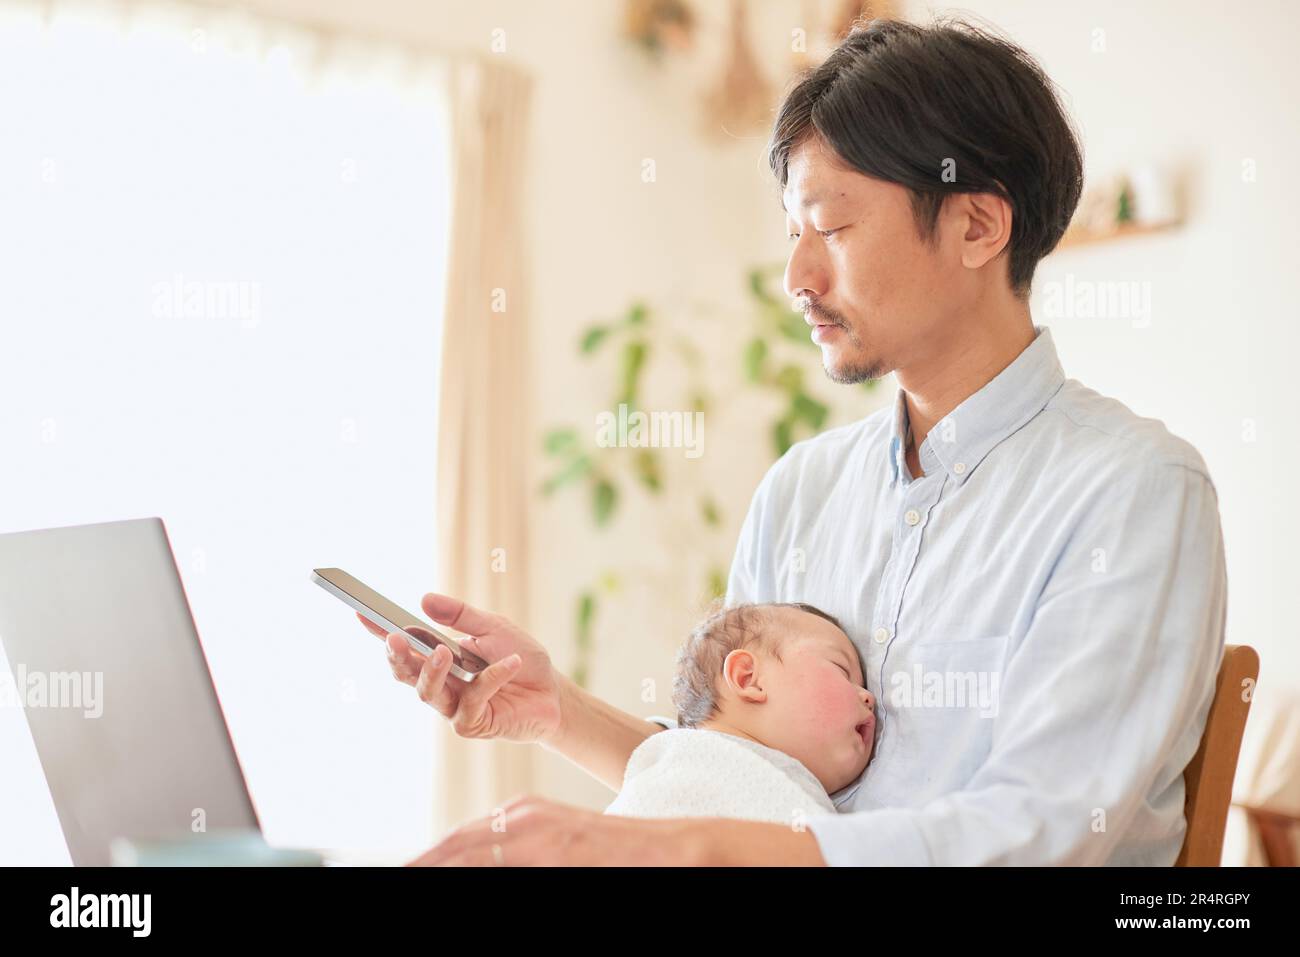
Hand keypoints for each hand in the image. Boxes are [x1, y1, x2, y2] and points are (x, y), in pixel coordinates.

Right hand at [356, 594, 562, 743]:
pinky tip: (510, 662)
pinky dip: (491, 678)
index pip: (405, 646)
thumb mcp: (494, 627)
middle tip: (395, 638)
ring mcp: (453, 706)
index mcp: (439, 657)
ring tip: (443, 651)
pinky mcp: (473, 724)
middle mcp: (441, 683)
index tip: (362, 614)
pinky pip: (473, 701)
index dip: (380, 633)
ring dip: (433, 671)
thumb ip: (461, 615)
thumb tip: (423, 600)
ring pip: (429, 692)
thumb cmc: (521, 658)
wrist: (554, 692)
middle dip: (398, 656)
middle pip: (406, 674)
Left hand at [405, 795, 703, 865]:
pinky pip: (498, 863)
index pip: (461, 839)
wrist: (665, 848)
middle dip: (425, 861)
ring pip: (471, 854)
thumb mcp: (556, 847)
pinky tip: (449, 873)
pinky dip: (470, 867)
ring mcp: (536, 833)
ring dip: (440, 863)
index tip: (407, 867)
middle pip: (457, 844)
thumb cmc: (610, 855)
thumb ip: (520, 851)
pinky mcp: (550, 849)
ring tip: (410, 871)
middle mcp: (524, 817)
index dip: (430, 857)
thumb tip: (481, 861)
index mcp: (522, 814)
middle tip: (398, 871)